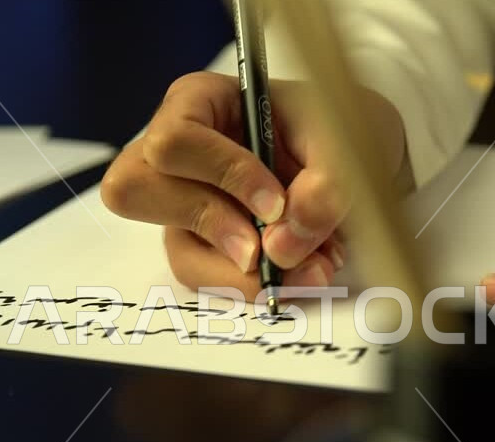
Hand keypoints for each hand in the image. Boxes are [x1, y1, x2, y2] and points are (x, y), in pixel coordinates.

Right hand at [100, 71, 408, 298]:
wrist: (359, 156)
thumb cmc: (337, 127)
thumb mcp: (343, 136)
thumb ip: (325, 182)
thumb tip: (282, 247)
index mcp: (198, 102)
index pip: (175, 140)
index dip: (223, 176)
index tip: (276, 204)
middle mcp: (177, 154)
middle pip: (135, 191)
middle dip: (210, 225)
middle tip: (268, 244)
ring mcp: (184, 205)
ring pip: (178, 251)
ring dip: (245, 274)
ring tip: (311, 268)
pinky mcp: (203, 247)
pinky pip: (207, 280)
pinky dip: (257, 287)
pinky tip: (304, 271)